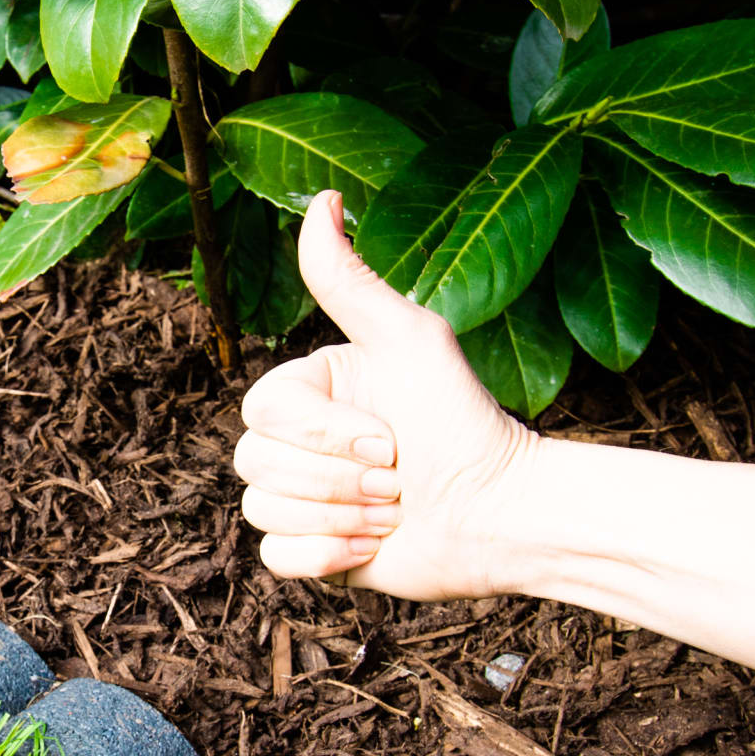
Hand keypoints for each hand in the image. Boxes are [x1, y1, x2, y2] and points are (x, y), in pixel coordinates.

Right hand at [232, 190, 539, 600]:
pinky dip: (324, 557)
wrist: (501, 517)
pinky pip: (273, 557)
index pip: (262, 410)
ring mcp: (303, 497)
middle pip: (254, 461)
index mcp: (312, 389)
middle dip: (335, 482)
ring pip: (261, 510)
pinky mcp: (312, 551)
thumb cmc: (464, 423)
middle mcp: (299, 441)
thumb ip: (351, 280)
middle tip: (398, 482)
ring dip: (337, 519)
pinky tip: (372, 548)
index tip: (391, 441)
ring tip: (393, 514)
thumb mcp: (410, 340)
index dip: (322, 434)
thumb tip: (322, 198)